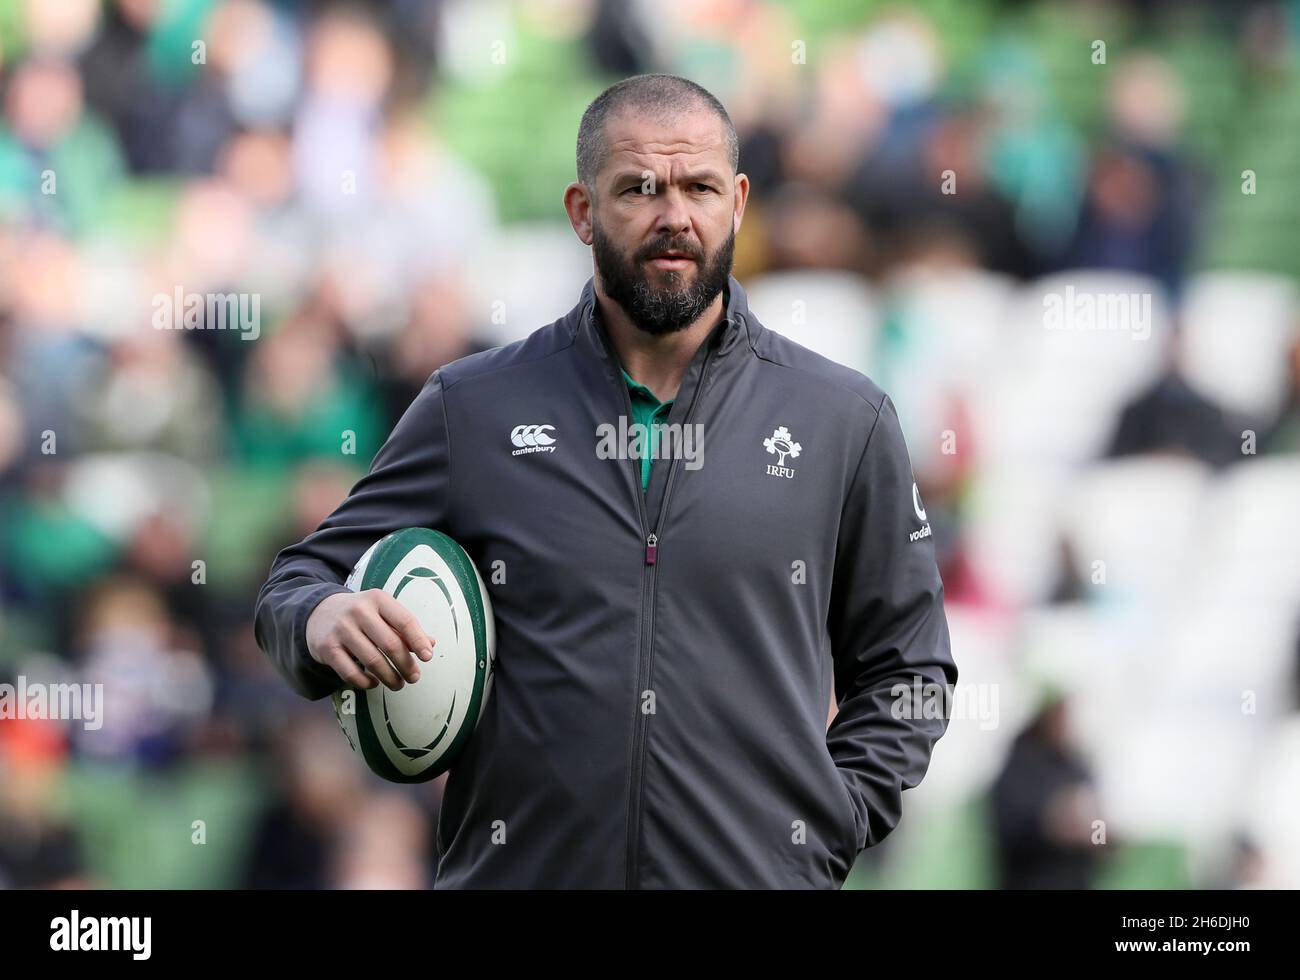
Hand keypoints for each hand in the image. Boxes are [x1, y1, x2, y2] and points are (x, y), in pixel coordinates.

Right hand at [306, 590, 434, 690]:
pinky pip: (350, 673)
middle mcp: (358, 611)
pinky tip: (374, 683)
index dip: (418, 641)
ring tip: (398, 684)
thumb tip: (430, 644)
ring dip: (390, 677)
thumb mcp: (382, 612)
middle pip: (390, 644)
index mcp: (377, 599)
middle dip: (406, 665)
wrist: (319, 612)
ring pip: (372, 661)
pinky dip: (365, 682)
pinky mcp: (326, 647)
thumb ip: (405, 628)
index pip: (404, 621)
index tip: (427, 657)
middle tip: (414, 677)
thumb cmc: (361, 614)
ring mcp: (341, 629)